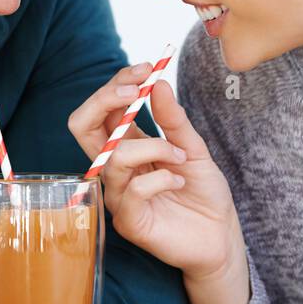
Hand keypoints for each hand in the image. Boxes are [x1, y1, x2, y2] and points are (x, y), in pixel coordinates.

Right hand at [67, 64, 237, 280]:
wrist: (221, 234)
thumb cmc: (203, 191)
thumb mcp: (194, 147)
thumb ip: (174, 119)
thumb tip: (157, 82)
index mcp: (127, 145)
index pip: (103, 108)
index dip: (117, 84)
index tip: (147, 68)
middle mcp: (115, 168)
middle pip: (82, 126)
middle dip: (105, 100)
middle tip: (136, 90)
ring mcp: (117, 195)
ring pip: (113, 157)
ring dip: (154, 146)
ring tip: (182, 155)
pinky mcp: (127, 222)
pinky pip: (132, 190)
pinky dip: (162, 178)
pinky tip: (180, 181)